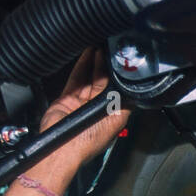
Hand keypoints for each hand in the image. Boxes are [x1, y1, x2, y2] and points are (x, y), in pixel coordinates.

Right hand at [29, 47, 130, 174]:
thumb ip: (125, 104)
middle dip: (106, 66)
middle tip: (109, 51)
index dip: (119, 77)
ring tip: (99, 49)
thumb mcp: (116, 121)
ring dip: (94, 63)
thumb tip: (134, 91)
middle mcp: (97, 110)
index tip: (121, 63)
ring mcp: (81, 103)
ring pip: (90, 78)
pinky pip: (76, 79)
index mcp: (111, 116)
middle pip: (103, 81)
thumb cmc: (88, 141)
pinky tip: (87, 55)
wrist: (62, 147)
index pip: (118, 91)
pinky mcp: (67, 98)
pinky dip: (81, 66)